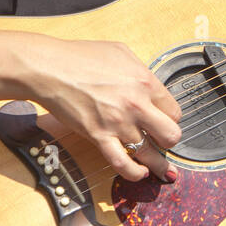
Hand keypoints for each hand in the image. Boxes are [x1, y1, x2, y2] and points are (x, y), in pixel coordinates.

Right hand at [18, 34, 181, 182]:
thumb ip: (140, 71)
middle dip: (169, 141)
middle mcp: (137, 105)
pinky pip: (122, 163)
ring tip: (163, 172)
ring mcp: (118, 123)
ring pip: (149, 154)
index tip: (165, 121)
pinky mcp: (99, 136)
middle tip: (163, 142)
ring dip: (157, 164)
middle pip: (170, 135)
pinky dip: (134, 173)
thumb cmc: (81, 57)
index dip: (170, 118)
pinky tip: (139, 173)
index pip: (174, 110)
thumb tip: (148, 84)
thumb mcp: (121, 52)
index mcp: (145, 82)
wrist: (50, 68)